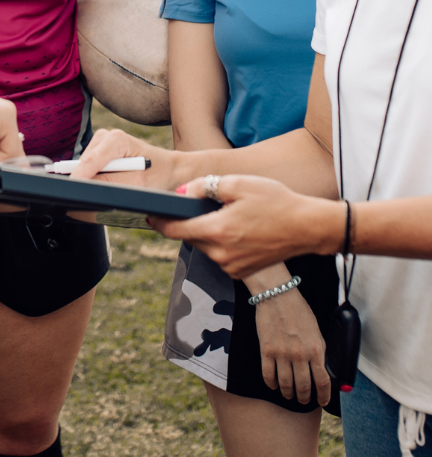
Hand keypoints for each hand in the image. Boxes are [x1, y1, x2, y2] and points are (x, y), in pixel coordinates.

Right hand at [70, 127, 172, 189]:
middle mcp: (107, 136)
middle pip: (84, 164)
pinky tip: (112, 179)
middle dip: (89, 181)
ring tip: (116, 184)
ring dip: (95, 179)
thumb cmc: (157, 175)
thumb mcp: (135, 184)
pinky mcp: (100, 148)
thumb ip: (108, 183)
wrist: (168, 169)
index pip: (89, 162)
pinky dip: (97, 176)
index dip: (78, 179)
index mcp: (117, 140)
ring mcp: (102, 140)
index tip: (71, 193)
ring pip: (85, 166)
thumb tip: (84, 185)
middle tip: (106, 193)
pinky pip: (89, 167)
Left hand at [153, 175, 344, 276]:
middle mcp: (222, 254)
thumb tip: (182, 192)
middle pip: (191, 238)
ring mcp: (232, 266)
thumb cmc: (276, 202)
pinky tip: (236, 229)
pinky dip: (221, 243)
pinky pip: (220, 256)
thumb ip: (205, 187)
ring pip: (206, 247)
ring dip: (206, 233)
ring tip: (224, 215)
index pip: (177, 230)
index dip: (160, 222)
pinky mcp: (241, 272)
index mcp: (218, 231)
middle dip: (188, 223)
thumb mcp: (239, 184)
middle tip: (195, 206)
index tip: (149, 215)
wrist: (307, 227)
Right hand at [249, 268, 330, 406]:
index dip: (323, 396)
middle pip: (303, 386)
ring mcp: (282, 354)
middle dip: (304, 397)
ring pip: (286, 384)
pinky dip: (272, 384)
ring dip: (288, 393)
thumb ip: (319, 350)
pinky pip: (268, 375)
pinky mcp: (266, 350)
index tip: (322, 401)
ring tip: (289, 395)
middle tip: (303, 399)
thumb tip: (322, 369)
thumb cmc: (298, 309)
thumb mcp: (316, 330)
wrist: (277, 295)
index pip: (323, 381)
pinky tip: (274, 385)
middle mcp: (299, 354)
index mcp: (315, 349)